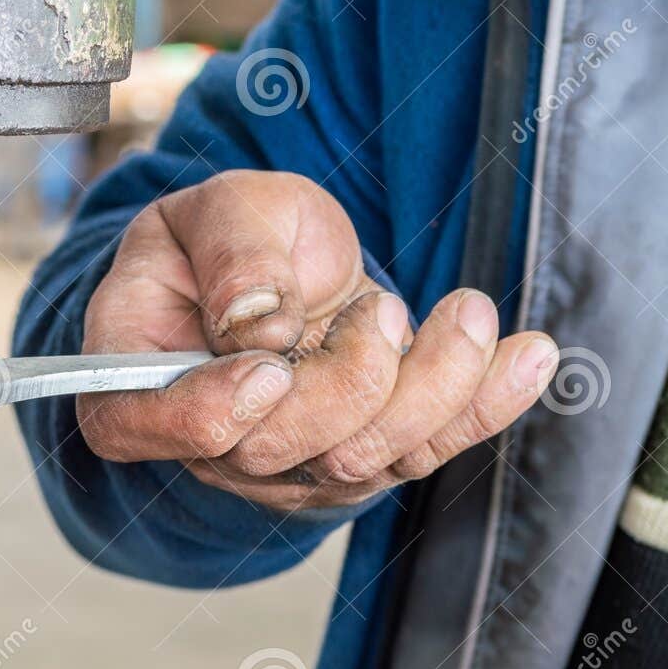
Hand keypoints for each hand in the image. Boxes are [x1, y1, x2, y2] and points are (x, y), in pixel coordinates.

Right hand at [77, 170, 557, 510]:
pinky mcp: (362, 457)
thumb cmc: (224, 234)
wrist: (276, 260)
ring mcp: (286, 461)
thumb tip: (258, 320)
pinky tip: (531, 358)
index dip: (205, 413)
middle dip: (349, 382)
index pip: (144, 424)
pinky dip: (487, 403)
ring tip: (465, 311)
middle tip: (378, 305)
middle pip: (274, 450)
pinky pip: (428, 447)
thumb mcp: (215, 207)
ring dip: (432, 385)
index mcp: (135, 373)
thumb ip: (231, 253)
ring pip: (362, 459)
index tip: (268, 369)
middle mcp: (206, 438)